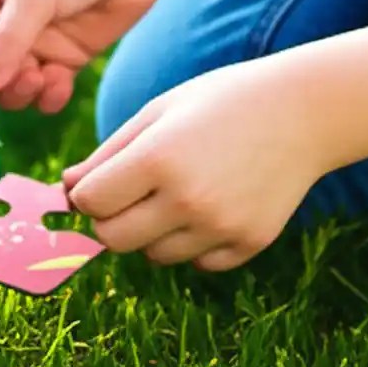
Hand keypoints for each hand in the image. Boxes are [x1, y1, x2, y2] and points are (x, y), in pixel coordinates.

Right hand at [0, 0, 170, 111]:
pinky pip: (43, 90)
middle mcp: (2, 19)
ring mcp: (34, 39)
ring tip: (44, 78)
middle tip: (22, 77)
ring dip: (20, 92)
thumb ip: (7, 42)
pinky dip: (48, 96)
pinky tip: (62, 83)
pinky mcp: (64, 55)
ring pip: (8, 85)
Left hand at [62, 59, 327, 270]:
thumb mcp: (155, 114)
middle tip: (126, 195)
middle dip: (108, 220)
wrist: (301, 111)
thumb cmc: (216, 104)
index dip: (84, 194)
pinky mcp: (249, 242)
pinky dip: (191, 243)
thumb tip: (66, 191)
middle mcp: (188, 198)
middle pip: (113, 239)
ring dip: (150, 232)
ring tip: (174, 193)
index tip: (95, 182)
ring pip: (152, 255)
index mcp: (157, 158)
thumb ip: (106, 156)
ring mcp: (221, 225)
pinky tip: (208, 205)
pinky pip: (196, 262)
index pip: (90, 203)